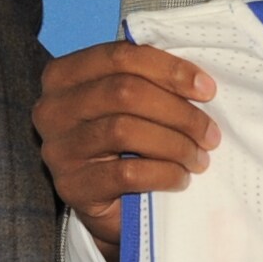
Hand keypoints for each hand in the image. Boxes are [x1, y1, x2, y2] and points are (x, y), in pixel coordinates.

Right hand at [36, 40, 216, 247]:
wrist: (106, 204)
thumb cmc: (123, 145)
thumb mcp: (129, 105)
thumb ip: (148, 82)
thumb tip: (199, 82)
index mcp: (64, 74)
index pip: (120, 57)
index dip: (169, 70)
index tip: (207, 89)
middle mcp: (52, 108)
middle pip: (124, 92)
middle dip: (178, 112)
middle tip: (210, 133)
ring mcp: (58, 149)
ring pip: (124, 130)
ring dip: (175, 144)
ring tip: (199, 158)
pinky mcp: (72, 187)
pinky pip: (126, 173)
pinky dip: (163, 173)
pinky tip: (180, 178)